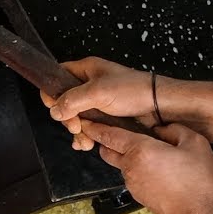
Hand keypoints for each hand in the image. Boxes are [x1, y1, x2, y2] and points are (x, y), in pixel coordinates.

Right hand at [40, 57, 161, 150]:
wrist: (160, 107)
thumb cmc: (135, 91)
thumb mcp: (99, 92)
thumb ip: (73, 100)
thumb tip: (55, 111)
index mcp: (87, 70)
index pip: (57, 76)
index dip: (52, 93)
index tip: (58, 109)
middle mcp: (90, 84)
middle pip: (65, 102)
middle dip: (67, 118)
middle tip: (76, 127)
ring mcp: (98, 102)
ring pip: (76, 117)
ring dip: (77, 131)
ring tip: (84, 140)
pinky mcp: (106, 117)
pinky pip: (88, 127)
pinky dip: (86, 136)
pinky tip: (87, 143)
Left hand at [79, 119, 212, 213]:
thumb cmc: (197, 180)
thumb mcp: (195, 143)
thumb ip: (174, 129)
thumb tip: (161, 129)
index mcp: (140, 150)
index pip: (109, 135)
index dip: (95, 127)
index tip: (85, 121)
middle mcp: (130, 167)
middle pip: (107, 150)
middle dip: (105, 140)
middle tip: (113, 131)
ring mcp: (132, 183)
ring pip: (120, 164)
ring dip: (125, 155)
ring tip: (148, 151)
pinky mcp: (138, 195)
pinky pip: (131, 176)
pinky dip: (136, 168)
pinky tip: (156, 168)